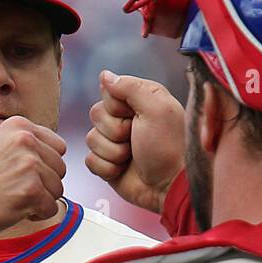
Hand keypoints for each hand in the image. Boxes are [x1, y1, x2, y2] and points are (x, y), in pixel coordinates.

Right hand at [0, 116, 66, 240]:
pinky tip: (15, 209)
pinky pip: (52, 208)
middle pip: (61, 168)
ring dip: (40, 200)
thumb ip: (29, 142)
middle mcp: (25, 140)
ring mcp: (29, 165)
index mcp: (19, 125)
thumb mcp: (0, 146)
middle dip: (44, 184)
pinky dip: (37, 214)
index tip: (19, 172)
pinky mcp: (31, 191)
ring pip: (58, 189)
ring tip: (13, 196)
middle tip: (14, 187)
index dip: (45, 165)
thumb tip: (63, 147)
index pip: (59, 147)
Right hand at [85, 70, 184, 213]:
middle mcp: (126, 118)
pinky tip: (123, 170)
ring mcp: (115, 142)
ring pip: (91, 138)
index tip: (135, 116)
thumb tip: (104, 75)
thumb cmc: (169, 147)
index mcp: (140, 99)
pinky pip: (90, 160)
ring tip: (132, 157)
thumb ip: (131, 87)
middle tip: (134, 139)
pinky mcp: (108, 164)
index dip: (117, 106)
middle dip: (115, 131)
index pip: (108, 91)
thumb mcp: (156, 109)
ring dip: (113, 151)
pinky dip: (107, 168)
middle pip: (96, 114)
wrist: (170, 187)